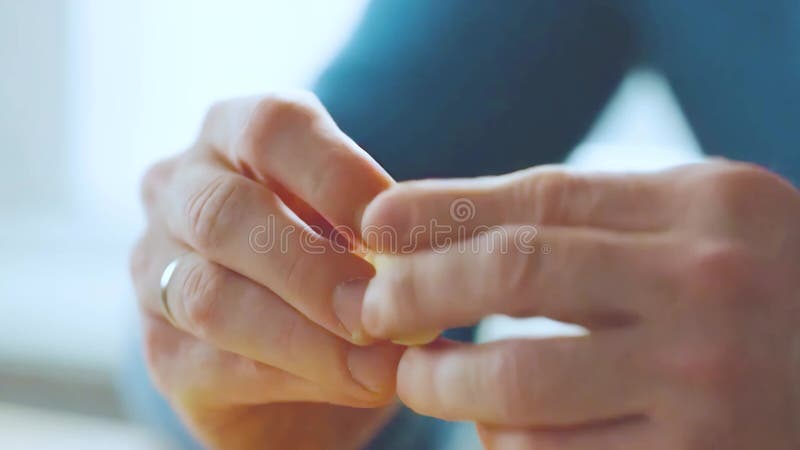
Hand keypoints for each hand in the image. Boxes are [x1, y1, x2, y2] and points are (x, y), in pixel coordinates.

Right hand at [130, 92, 402, 449]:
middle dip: (313, 267)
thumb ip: (378, 235)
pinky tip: (356, 382)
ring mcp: (153, 269)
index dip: (338, 175)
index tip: (399, 227)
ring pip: (209, 295)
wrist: (302, 358)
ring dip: (307, 334)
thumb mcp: (362, 230)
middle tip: (381, 308)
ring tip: (380, 361)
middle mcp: (178, 190)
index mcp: (232, 134)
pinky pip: (214, 362)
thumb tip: (415, 267)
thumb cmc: (338, 265)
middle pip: (226, 212)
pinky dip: (295, 374)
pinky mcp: (161, 349)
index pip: (271, 128)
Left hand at [360, 161, 799, 448]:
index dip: (442, 209)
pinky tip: (492, 430)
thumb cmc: (761, 291)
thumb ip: (596, 219)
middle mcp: (709, 285)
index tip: (377, 224)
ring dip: (447, 384)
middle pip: (515, 272)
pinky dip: (504, 444)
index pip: (541, 197)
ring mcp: (707, 383)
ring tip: (420, 378)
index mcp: (707, 208)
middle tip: (373, 309)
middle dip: (418, 289)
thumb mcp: (700, 227)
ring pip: (521, 383)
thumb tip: (449, 225)